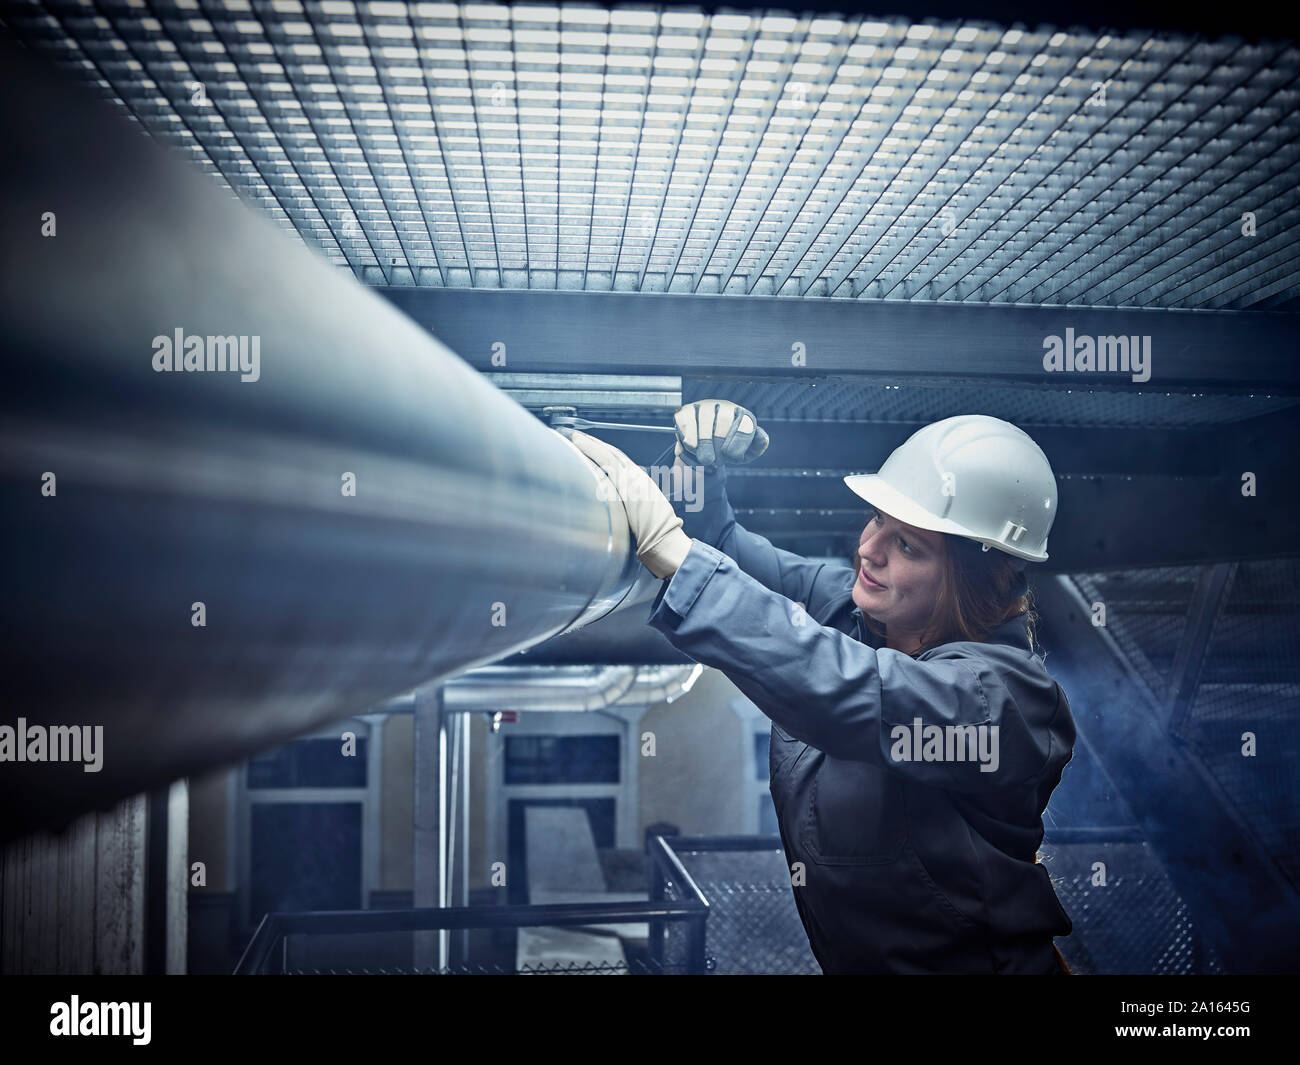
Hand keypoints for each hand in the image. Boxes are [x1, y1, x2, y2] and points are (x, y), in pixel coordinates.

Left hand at [564, 430, 692, 578]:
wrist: (664, 537)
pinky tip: (579, 446)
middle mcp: (636, 476)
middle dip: (595, 443)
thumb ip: (632, 506)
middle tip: (579, 435)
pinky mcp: (625, 483)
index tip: (593, 445)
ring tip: (575, 437)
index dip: (605, 451)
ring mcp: (631, 478)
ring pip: (607, 453)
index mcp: (641, 482)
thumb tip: (622, 510)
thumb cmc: (657, 532)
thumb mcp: (644, 514)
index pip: (620, 461)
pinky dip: (591, 451)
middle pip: (613, 453)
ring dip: (589, 444)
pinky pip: (605, 461)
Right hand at [674, 400, 769, 466]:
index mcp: (742, 415)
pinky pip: (687, 422)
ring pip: (705, 420)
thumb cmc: (727, 448)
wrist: (704, 450)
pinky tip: (693, 448)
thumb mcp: (745, 451)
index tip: (732, 456)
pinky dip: (690, 438)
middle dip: (719, 444)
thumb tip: (763, 438)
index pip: (744, 423)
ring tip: (705, 458)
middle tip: (717, 461)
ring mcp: (704, 407)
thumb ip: (757, 445)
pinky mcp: (686, 412)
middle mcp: (723, 406)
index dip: (739, 441)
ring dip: (704, 443)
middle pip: (723, 420)